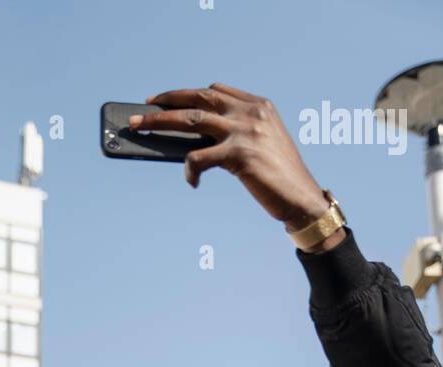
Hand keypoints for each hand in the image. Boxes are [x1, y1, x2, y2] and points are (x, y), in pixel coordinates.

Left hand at [128, 83, 343, 237]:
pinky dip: (189, 170)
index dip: (186, 93)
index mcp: (258, 106)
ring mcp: (245, 131)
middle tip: (141, 110)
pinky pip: (199, 158)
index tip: (165, 98)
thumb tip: (192, 143)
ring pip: (191, 120)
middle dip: (165, 102)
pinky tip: (192, 181)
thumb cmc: (278, 178)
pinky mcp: (239, 155)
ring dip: (161, 123)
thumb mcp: (260, 145)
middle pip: (198, 99)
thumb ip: (235, 134)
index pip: (216, 91)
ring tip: (141, 129)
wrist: (301, 199)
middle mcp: (251, 113)